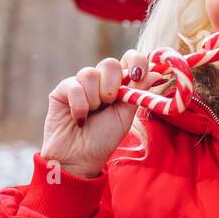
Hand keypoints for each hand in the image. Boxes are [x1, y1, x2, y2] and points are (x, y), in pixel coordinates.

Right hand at [40, 50, 158, 177]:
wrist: (79, 158)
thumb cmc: (103, 140)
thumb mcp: (126, 116)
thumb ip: (138, 93)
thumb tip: (156, 72)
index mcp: (119, 85)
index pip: (130, 59)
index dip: (136, 61)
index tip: (137, 76)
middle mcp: (100, 81)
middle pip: (110, 63)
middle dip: (112, 87)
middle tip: (108, 105)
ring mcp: (80, 83)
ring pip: (90, 73)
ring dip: (95, 100)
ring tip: (92, 114)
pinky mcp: (62, 89)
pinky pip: (74, 86)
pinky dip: (80, 106)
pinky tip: (79, 120)